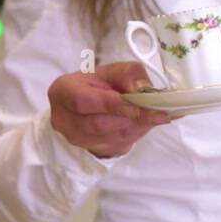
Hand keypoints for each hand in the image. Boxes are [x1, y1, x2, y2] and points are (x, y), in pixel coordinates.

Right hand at [48, 62, 171, 158]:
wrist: (90, 104)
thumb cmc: (100, 83)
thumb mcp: (114, 69)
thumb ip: (128, 74)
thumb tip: (141, 89)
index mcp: (62, 92)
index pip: (83, 102)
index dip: (114, 104)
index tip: (142, 103)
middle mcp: (64, 120)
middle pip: (99, 125)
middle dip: (132, 117)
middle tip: (158, 111)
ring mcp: (78, 140)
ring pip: (113, 138)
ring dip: (138, 126)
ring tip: (153, 114)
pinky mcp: (94, 151)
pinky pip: (119, 146)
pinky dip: (137, 135)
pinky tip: (144, 123)